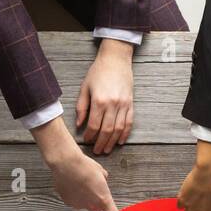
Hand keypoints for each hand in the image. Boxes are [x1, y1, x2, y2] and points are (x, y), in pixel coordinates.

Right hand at [33, 117, 131, 210]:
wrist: (66, 162)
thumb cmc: (85, 165)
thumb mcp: (101, 172)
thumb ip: (102, 182)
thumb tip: (99, 183)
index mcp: (103, 199)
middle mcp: (91, 205)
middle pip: (96, 208)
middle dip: (95, 200)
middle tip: (91, 185)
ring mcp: (78, 205)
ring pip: (83, 203)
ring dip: (83, 195)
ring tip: (79, 179)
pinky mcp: (67, 201)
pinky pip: (72, 199)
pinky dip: (72, 192)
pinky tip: (70, 181)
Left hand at [76, 39, 134, 155]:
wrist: (116, 59)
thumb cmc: (98, 72)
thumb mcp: (85, 88)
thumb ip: (81, 107)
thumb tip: (79, 124)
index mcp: (99, 100)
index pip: (94, 125)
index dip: (90, 136)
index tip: (86, 141)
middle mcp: (112, 104)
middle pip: (106, 130)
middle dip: (101, 143)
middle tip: (96, 151)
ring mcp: (123, 105)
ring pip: (118, 129)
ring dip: (112, 142)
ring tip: (107, 149)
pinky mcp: (130, 104)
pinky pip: (129, 122)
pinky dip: (125, 134)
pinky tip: (120, 141)